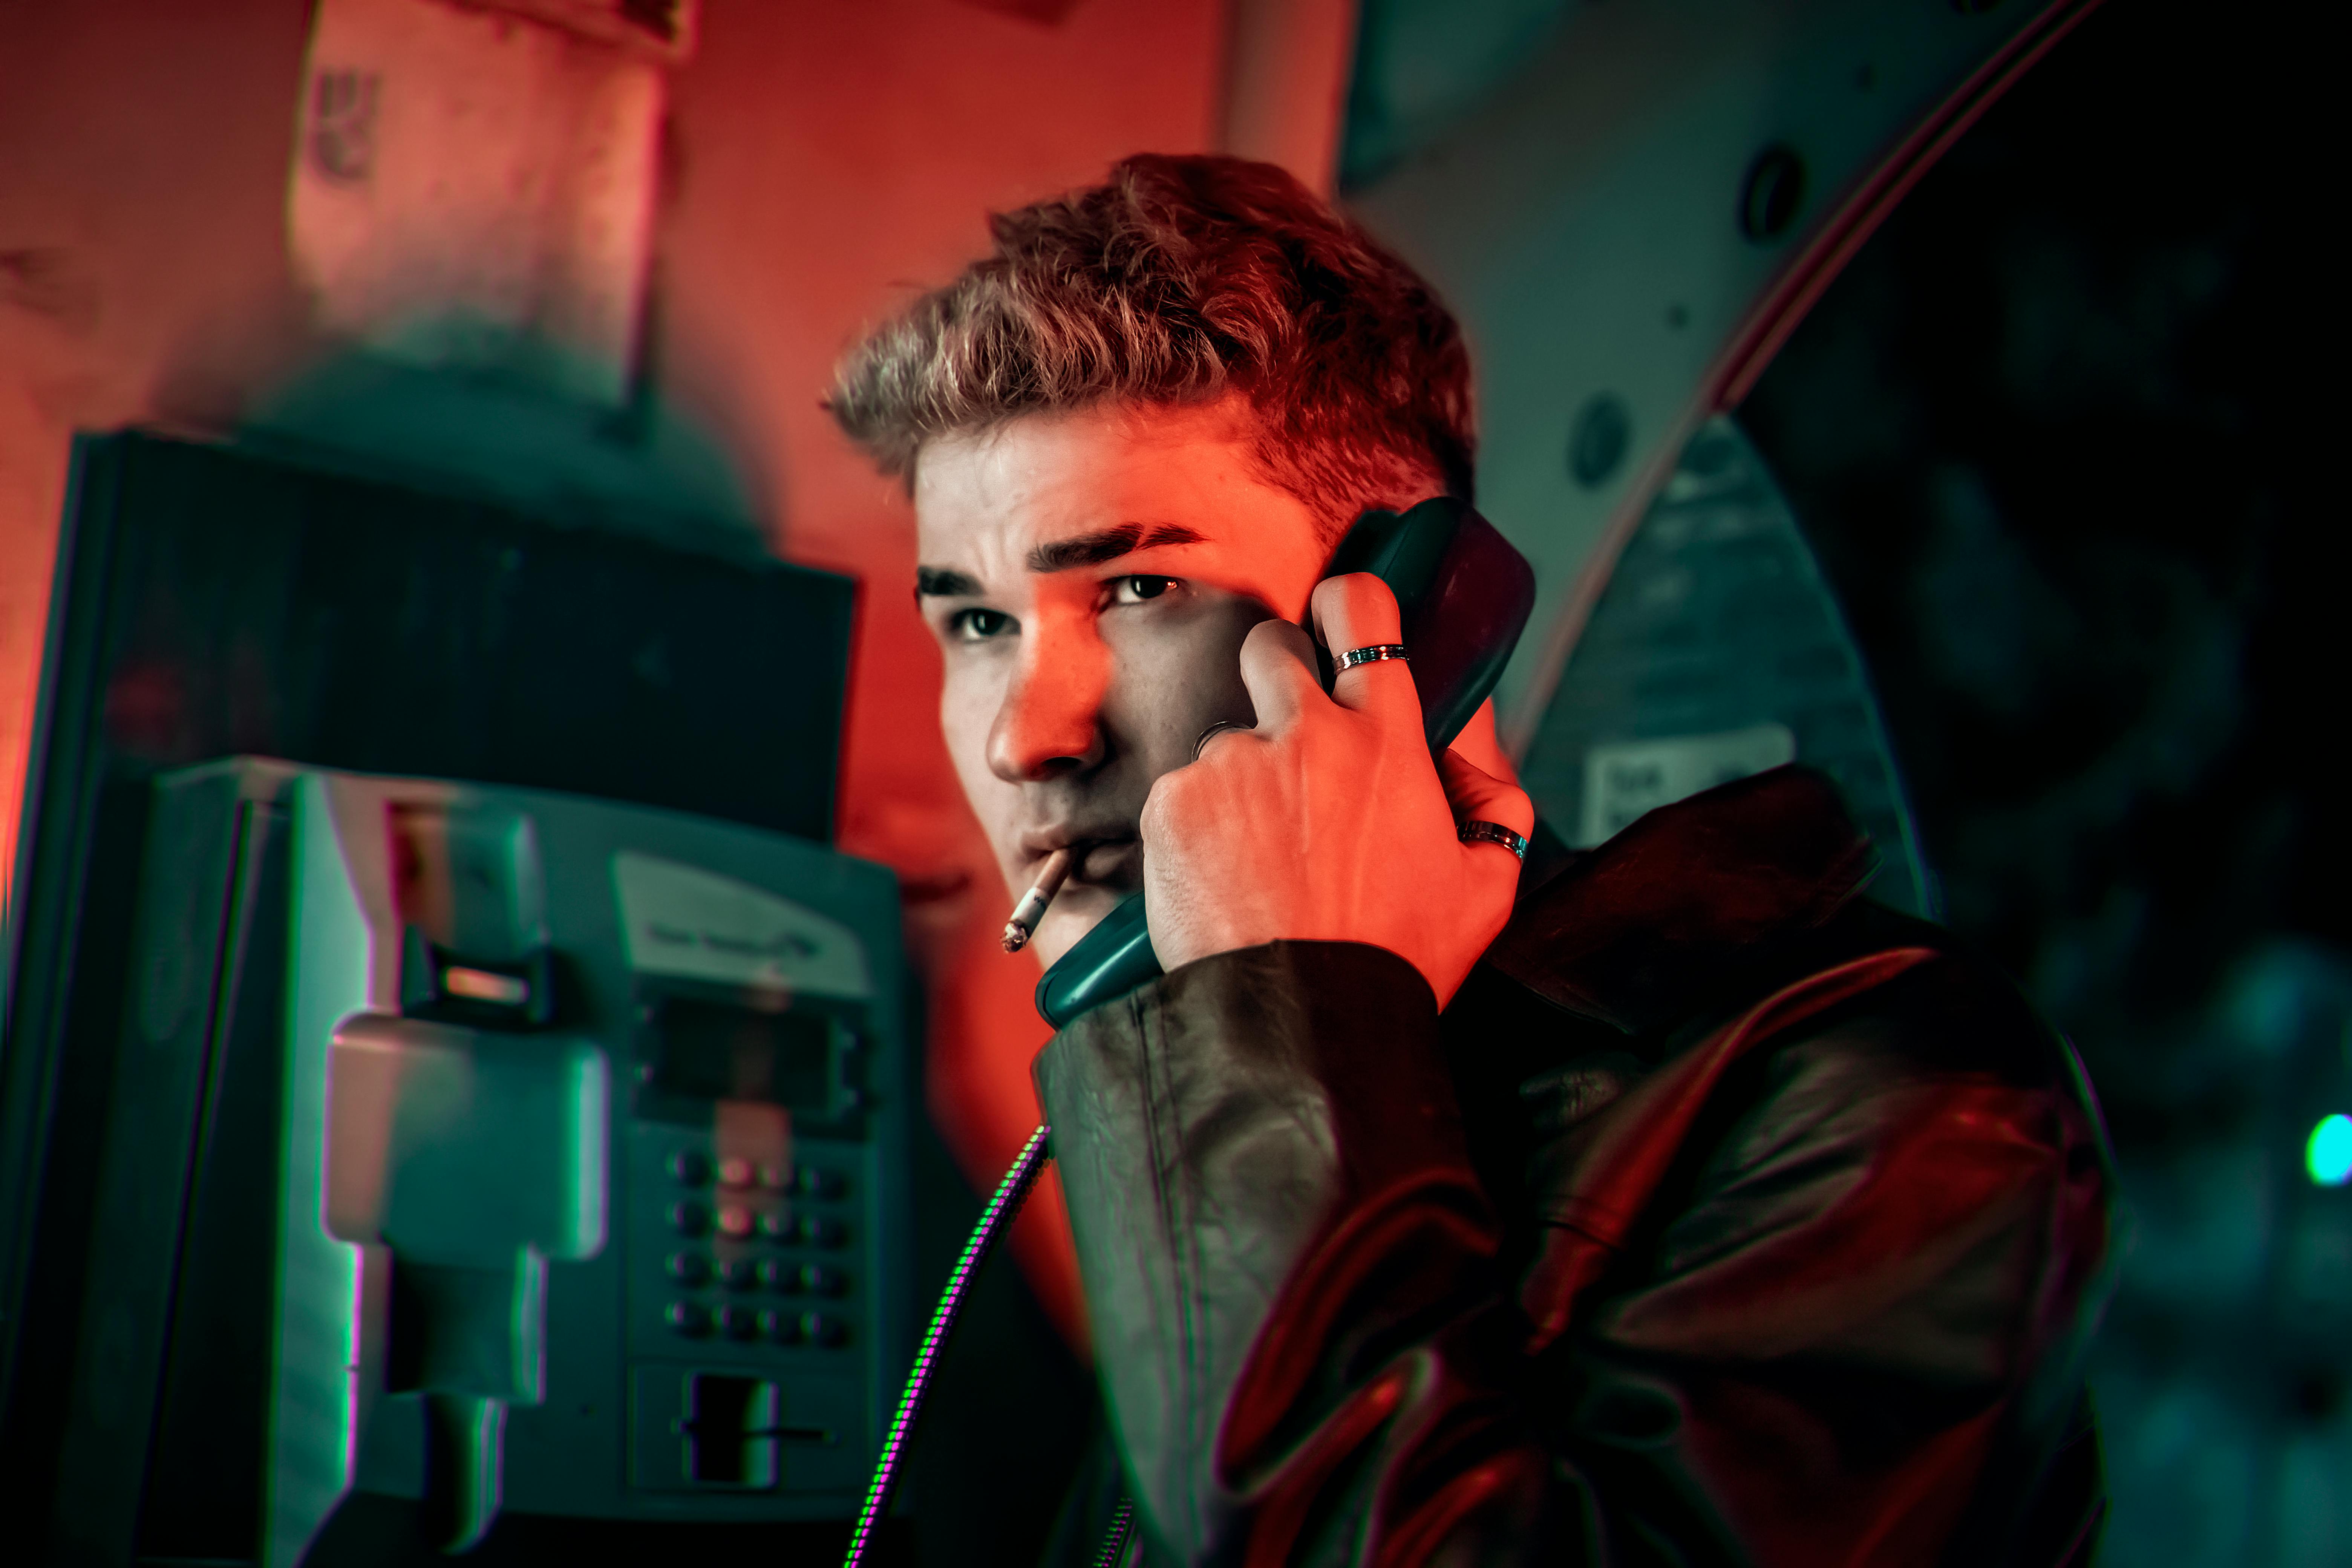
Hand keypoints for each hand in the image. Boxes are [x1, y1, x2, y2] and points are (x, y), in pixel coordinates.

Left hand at [1140, 573, 1534, 1006]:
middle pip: (1272, 646)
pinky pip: (1183, 793)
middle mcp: (1305, 736)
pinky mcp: (1174, 804)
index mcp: (1383, 741)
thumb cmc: (1394, 958)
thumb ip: (1494, 798)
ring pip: (1227, 740)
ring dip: (1242, 781)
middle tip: (1290, 738)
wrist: (1303, 1024)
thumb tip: (1473, 741)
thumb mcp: (1486, 881)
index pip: (1363, 613)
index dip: (1349, 600)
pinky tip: (1227, 880)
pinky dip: (1198, 829)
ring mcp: (1232, 766)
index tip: (1339, 615)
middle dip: (1279, 675)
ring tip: (1264, 859)